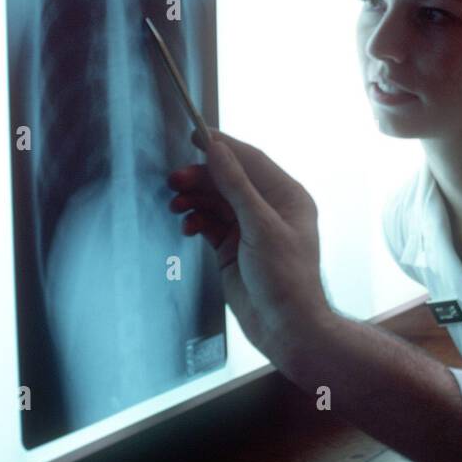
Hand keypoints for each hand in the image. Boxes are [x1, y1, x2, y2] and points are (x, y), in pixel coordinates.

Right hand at [166, 129, 330, 351]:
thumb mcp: (261, 227)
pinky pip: (210, 223)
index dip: (223, 146)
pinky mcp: (233, 247)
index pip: (251, 160)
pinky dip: (197, 220)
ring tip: (176, 204)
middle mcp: (269, 208)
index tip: (195, 135)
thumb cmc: (286, 279)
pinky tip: (188, 226)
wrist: (285, 327)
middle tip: (174, 180)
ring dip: (195, 199)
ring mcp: (250, 228)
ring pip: (216, 201)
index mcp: (287, 196)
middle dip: (201, 178)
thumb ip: (236, 186)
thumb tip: (217, 150)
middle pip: (229, 180)